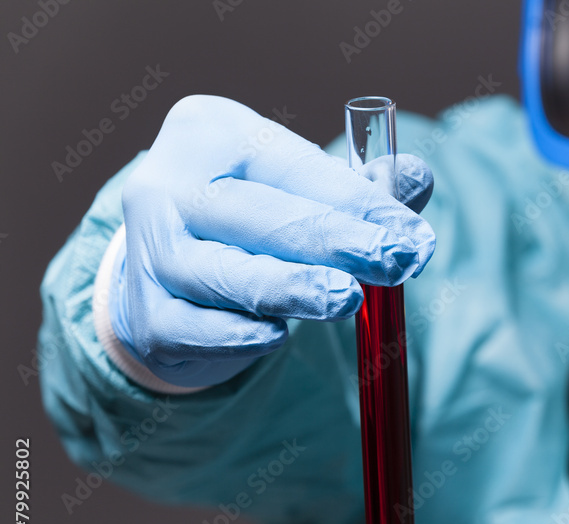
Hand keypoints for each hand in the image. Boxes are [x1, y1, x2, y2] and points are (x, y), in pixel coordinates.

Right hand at [111, 95, 434, 387]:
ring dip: (288, 287)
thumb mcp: (304, 187)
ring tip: (346, 299)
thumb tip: (416, 178)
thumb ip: (361, 187)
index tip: (415, 240)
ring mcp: (146, 248)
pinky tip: (275, 337)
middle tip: (393, 263)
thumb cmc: (258, 215)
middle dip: (333, 241)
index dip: (360, 204)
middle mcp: (166, 182)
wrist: (178, 266)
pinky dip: (232, 334)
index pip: (295, 167)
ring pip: (219, 271)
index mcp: (212, 132)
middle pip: (255, 215)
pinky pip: (189, 327)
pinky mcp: (143, 313)